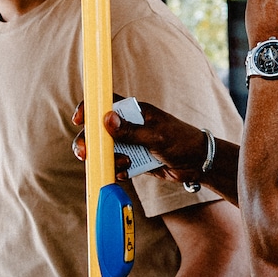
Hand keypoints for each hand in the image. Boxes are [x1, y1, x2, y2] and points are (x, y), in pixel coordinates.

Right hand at [72, 99, 197, 183]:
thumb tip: (106, 120)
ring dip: (109, 159)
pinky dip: (118, 169)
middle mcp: (129, 126)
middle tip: (86, 153)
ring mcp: (130, 143)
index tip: (79, 120)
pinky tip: (126, 172)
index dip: (89, 109)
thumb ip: (131, 130)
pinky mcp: (134, 160)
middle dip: (90, 142)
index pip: (106, 104)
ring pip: (106, 150)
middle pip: (99, 131)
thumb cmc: (182, 142)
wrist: (198, 164)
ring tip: (125, 164)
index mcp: (135, 112)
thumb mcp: (156, 136)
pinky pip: (117, 164)